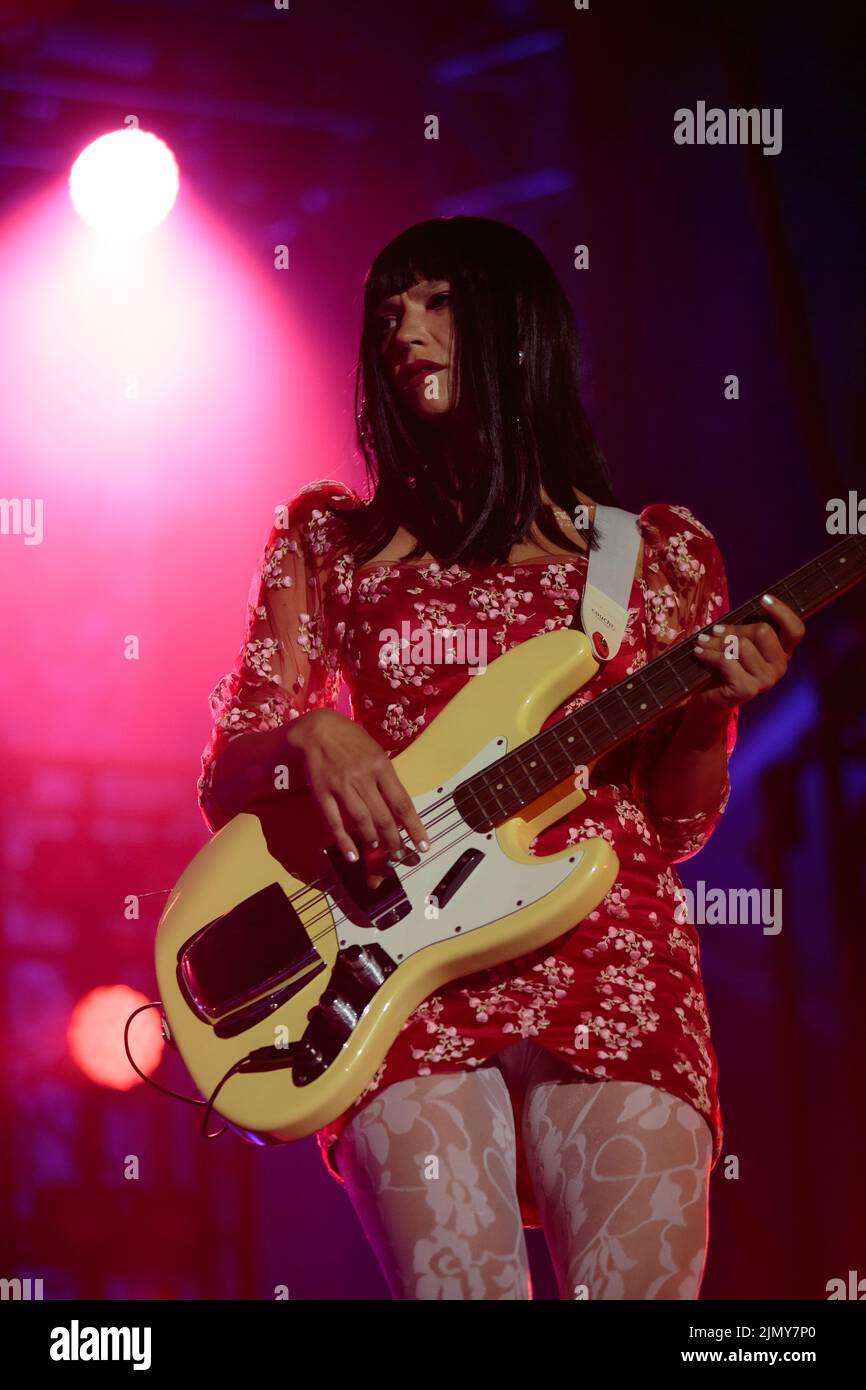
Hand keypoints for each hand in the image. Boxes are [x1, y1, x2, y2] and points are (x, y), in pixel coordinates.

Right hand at [284, 709, 429, 887]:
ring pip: (362, 821)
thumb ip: (386, 777)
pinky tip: (353, 855)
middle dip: (394, 840)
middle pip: (384, 816)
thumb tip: (398, 806)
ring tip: (379, 850)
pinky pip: (334, 821)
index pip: (402, 803)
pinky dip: (344, 841)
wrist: (318, 728)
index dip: (414, 827)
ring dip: (374, 840)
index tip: (423, 845)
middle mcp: (363, 778)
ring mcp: (342, 786)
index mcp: (381, 766)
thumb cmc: (351, 739)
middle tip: (400, 854)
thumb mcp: (375, 751)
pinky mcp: (322, 793)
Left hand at [691, 593, 804, 713]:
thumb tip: (735, 614)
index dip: (783, 612)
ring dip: (717, 642)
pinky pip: (726, 660)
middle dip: (734, 628)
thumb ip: (745, 630)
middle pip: (763, 631)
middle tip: (716, 632)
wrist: (711, 700)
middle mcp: (779, 667)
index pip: (795, 630)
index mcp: (782, 653)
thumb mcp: (738, 644)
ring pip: (742, 644)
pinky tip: (699, 652)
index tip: (764, 599)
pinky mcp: (748, 689)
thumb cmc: (725, 668)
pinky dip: (709, 654)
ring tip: (704, 643)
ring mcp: (766, 680)